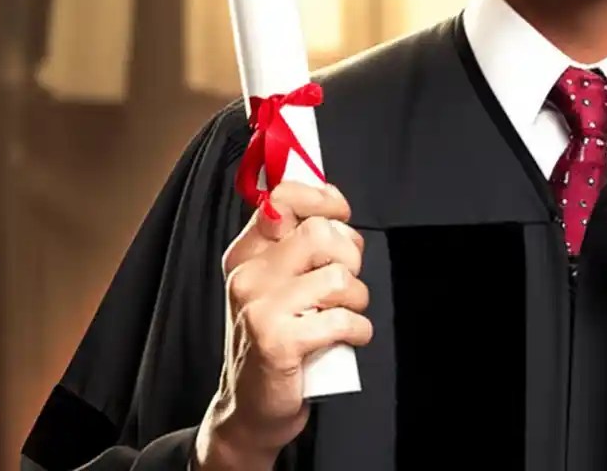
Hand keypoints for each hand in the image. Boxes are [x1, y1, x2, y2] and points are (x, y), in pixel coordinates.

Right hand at [195, 181, 371, 470]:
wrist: (250, 407)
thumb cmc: (276, 340)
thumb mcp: (278, 286)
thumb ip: (297, 248)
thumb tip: (335, 210)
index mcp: (247, 254)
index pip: (283, 198)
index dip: (324, 199)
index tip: (340, 214)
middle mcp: (248, 275)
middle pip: (320, 233)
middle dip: (351, 255)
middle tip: (346, 282)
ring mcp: (259, 308)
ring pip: (337, 277)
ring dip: (357, 299)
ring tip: (343, 315)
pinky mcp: (277, 341)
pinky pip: (342, 319)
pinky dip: (359, 330)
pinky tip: (349, 339)